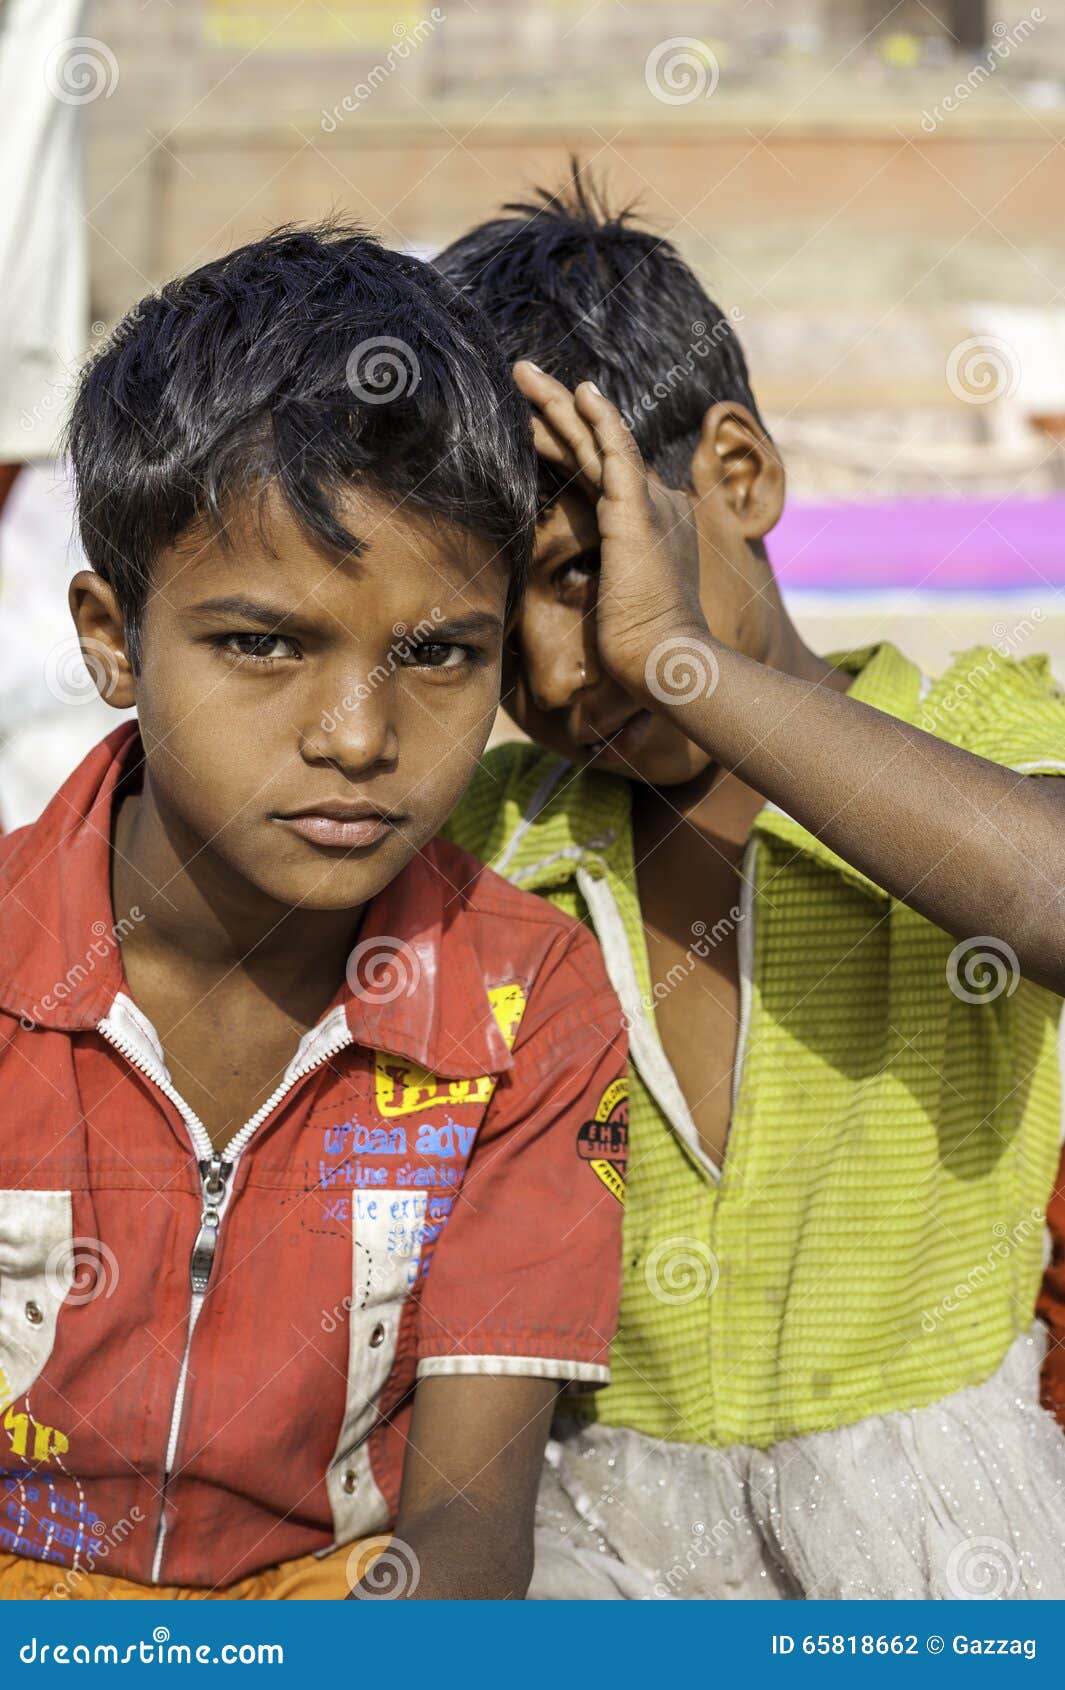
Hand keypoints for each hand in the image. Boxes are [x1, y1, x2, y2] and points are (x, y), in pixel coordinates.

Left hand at [513, 361, 715, 706]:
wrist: (665, 659)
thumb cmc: (641, 649)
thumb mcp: (617, 608)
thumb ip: (603, 588)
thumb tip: (584, 600)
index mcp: (651, 526)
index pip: (603, 473)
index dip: (570, 445)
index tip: (538, 425)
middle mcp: (655, 505)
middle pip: (596, 446)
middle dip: (558, 411)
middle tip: (522, 380)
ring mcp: (648, 503)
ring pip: (597, 438)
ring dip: (558, 403)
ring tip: (521, 373)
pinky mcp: (637, 508)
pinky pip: (617, 448)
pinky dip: (598, 418)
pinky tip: (577, 392)